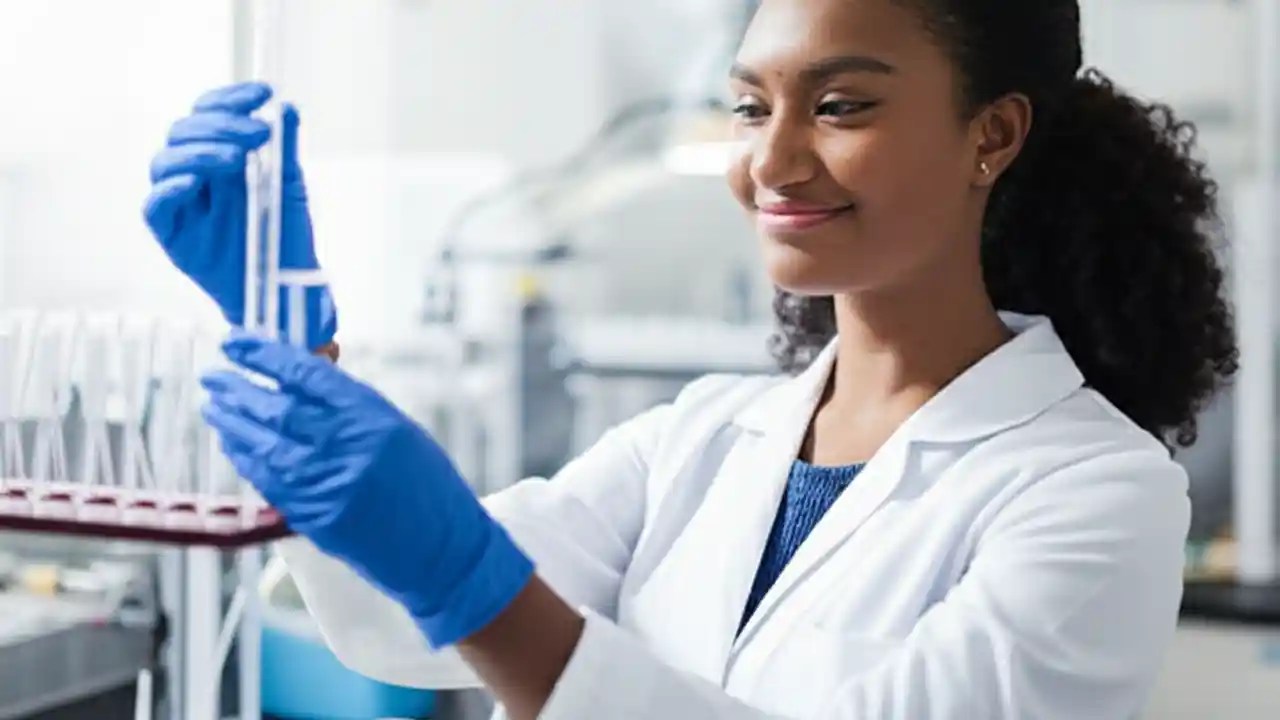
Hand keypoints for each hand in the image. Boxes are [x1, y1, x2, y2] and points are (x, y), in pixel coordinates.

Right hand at [143, 82, 336, 348]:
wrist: (285, 288)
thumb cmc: (283, 238)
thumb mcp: (290, 188)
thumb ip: (285, 150)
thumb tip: (287, 108)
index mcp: (220, 156)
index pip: (209, 114)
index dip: (230, 99)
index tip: (262, 93)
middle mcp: (196, 174)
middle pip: (184, 132)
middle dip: (221, 125)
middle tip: (258, 134)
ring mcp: (182, 203)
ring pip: (165, 162)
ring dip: (199, 152)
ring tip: (237, 158)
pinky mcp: (172, 235)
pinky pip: (156, 207)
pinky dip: (171, 189)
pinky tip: (195, 183)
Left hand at [200, 332, 533, 647]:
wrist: (443, 548)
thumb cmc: (428, 486)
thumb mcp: (398, 429)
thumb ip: (351, 407)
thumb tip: (304, 380)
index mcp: (372, 415)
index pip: (306, 374)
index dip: (265, 356)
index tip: (237, 343)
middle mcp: (346, 445)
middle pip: (277, 408)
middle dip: (238, 389)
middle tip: (213, 376)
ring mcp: (327, 484)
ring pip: (264, 445)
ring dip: (232, 423)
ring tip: (213, 406)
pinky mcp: (314, 517)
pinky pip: (269, 481)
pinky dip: (247, 460)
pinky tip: (234, 446)